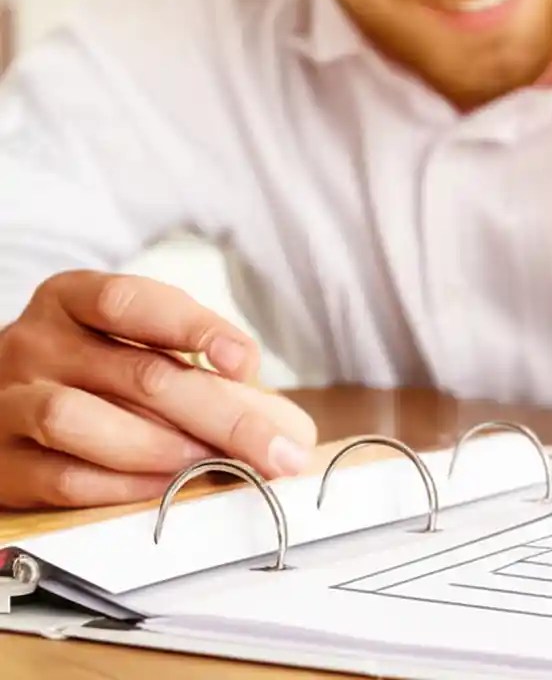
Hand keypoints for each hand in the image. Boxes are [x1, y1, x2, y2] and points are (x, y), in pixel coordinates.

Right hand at [0, 271, 316, 508]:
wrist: (7, 413)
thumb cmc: (99, 379)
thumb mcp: (145, 352)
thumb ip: (210, 375)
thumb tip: (288, 428)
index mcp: (72, 299)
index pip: (131, 301)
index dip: (193, 328)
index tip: (243, 361)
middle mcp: (34, 342)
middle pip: (136, 373)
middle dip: (222, 416)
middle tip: (277, 449)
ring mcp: (7, 400)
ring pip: (80, 420)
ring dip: (160, 448)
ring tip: (212, 464)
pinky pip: (61, 476)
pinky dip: (121, 486)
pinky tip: (165, 489)